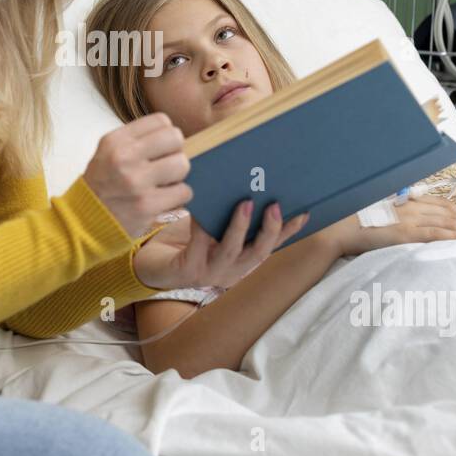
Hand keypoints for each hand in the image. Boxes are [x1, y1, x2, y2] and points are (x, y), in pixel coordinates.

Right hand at [82, 113, 192, 237]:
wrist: (84, 222)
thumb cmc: (103, 185)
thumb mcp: (109, 152)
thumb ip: (138, 140)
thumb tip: (175, 135)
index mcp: (116, 141)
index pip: (161, 121)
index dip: (166, 135)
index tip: (159, 149)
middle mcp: (124, 157)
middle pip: (176, 139)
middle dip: (175, 153)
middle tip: (165, 166)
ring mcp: (136, 182)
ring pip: (182, 165)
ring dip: (178, 176)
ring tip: (164, 184)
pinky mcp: (147, 206)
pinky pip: (184, 192)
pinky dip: (178, 197)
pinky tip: (164, 200)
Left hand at [131, 201, 309, 290]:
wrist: (152, 264)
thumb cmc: (185, 241)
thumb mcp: (213, 227)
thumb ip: (230, 214)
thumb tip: (248, 181)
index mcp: (241, 261)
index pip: (271, 246)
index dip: (288, 231)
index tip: (304, 211)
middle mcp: (230, 271)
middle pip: (258, 252)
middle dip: (270, 229)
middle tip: (275, 205)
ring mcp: (210, 273)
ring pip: (231, 252)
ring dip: (240, 228)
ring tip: (245, 204)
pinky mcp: (188, 271)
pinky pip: (197, 245)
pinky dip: (201, 226)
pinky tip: (201, 210)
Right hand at [325, 196, 455, 255]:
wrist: (341, 228)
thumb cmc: (357, 221)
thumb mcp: (381, 211)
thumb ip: (398, 211)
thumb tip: (408, 219)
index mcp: (405, 199)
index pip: (439, 202)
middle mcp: (411, 206)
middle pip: (447, 211)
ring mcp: (409, 219)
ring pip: (446, 222)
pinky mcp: (406, 233)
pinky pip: (436, 233)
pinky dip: (454, 236)